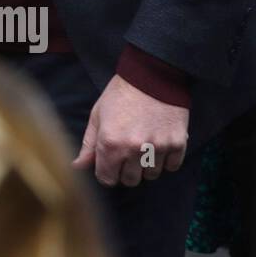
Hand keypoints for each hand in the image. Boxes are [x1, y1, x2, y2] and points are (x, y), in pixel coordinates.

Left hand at [72, 74, 188, 187]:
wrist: (151, 75)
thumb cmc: (120, 94)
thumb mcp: (97, 115)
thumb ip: (89, 144)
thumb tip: (78, 166)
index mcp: (110, 143)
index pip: (107, 179)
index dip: (107, 173)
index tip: (110, 165)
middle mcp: (133, 149)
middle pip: (130, 181)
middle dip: (126, 171)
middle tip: (127, 153)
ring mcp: (157, 147)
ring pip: (151, 175)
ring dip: (146, 166)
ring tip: (143, 146)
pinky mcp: (177, 143)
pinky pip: (171, 166)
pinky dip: (166, 160)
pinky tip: (158, 143)